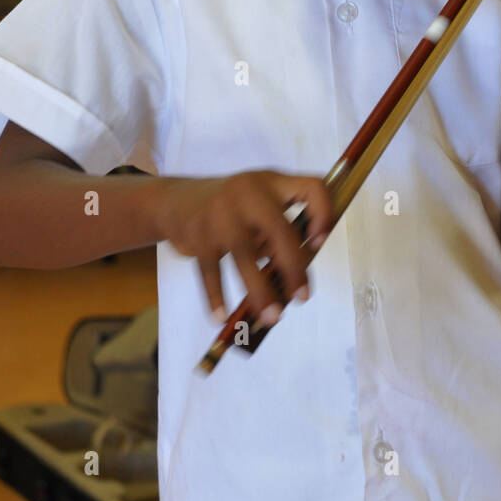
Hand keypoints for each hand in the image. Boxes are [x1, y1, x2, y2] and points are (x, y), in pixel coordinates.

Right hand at [155, 169, 334, 325]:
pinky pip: (210, 272)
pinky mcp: (197, 236)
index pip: (311, 187)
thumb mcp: (260, 204)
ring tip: (272, 318)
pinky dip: (216, 297)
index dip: (323, 214)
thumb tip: (299, 274)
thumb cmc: (232, 210)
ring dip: (261, 291)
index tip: (319, 244)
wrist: (177, 200)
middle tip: (302, 298)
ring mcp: (220, 214)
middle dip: (294, 268)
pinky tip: (222, 317)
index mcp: (273, 183)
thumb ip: (281, 229)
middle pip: (280, 230)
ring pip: (244, 256)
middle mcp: (249, 193)